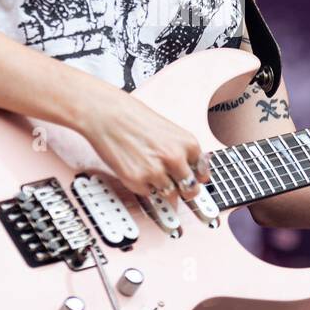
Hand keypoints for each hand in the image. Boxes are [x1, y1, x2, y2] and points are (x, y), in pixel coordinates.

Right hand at [78, 89, 210, 203]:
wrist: (106, 114)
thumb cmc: (133, 116)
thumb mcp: (169, 130)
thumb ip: (181, 150)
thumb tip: (189, 170)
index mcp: (187, 143)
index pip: (203, 172)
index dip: (196, 177)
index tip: (194, 181)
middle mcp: (175, 159)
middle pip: (190, 190)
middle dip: (184, 190)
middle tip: (176, 186)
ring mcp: (156, 171)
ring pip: (170, 194)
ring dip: (162, 187)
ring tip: (150, 170)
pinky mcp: (137, 181)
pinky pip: (148, 193)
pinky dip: (143, 186)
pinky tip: (136, 168)